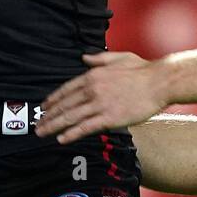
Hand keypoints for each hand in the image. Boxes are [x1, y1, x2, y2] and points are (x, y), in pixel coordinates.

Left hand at [36, 51, 168, 143]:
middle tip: (36, 124)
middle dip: (48, 116)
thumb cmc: (143, 70)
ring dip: (54, 126)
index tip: (43, 107)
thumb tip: (84, 57)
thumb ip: (99, 59)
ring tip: (42, 133)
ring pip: (71, 117)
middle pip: (64, 105)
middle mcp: (93, 89)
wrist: (160, 82)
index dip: (53, 99)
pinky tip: (61, 139)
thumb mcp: (118, 57)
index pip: (66, 89)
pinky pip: (86, 127)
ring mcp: (100, 104)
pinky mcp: (110, 118)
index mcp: (93, 75)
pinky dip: (72, 133)